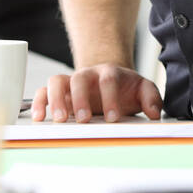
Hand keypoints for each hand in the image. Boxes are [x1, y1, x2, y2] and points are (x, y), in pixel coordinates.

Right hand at [30, 64, 162, 122]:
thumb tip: (155, 113)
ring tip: (59, 120)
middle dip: (80, 99)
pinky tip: (39, 117)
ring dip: (56, 99)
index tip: (113, 118)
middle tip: (84, 119)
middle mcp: (87, 75)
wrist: (109, 80)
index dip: (111, 97)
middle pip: (79, 79)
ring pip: (56, 81)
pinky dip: (38, 102)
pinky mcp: (58, 93)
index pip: (109, 80)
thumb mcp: (142, 90)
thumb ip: (151, 99)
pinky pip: (42, 92)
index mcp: (109, 73)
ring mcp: (70, 82)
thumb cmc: (125, 88)